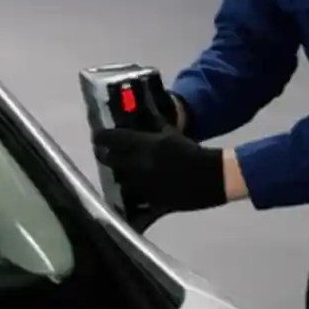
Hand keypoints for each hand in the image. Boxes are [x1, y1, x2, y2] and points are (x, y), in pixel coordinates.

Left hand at [92, 127, 226, 226]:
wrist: (211, 175)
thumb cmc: (190, 151)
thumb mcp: (170, 133)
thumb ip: (154, 122)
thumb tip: (142, 106)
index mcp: (144, 145)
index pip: (111, 138)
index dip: (100, 137)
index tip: (97, 137)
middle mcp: (138, 164)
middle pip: (109, 160)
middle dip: (105, 156)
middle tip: (105, 153)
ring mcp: (143, 185)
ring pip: (119, 180)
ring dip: (118, 174)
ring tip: (120, 172)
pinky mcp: (150, 202)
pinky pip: (133, 200)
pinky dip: (130, 197)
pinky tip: (130, 195)